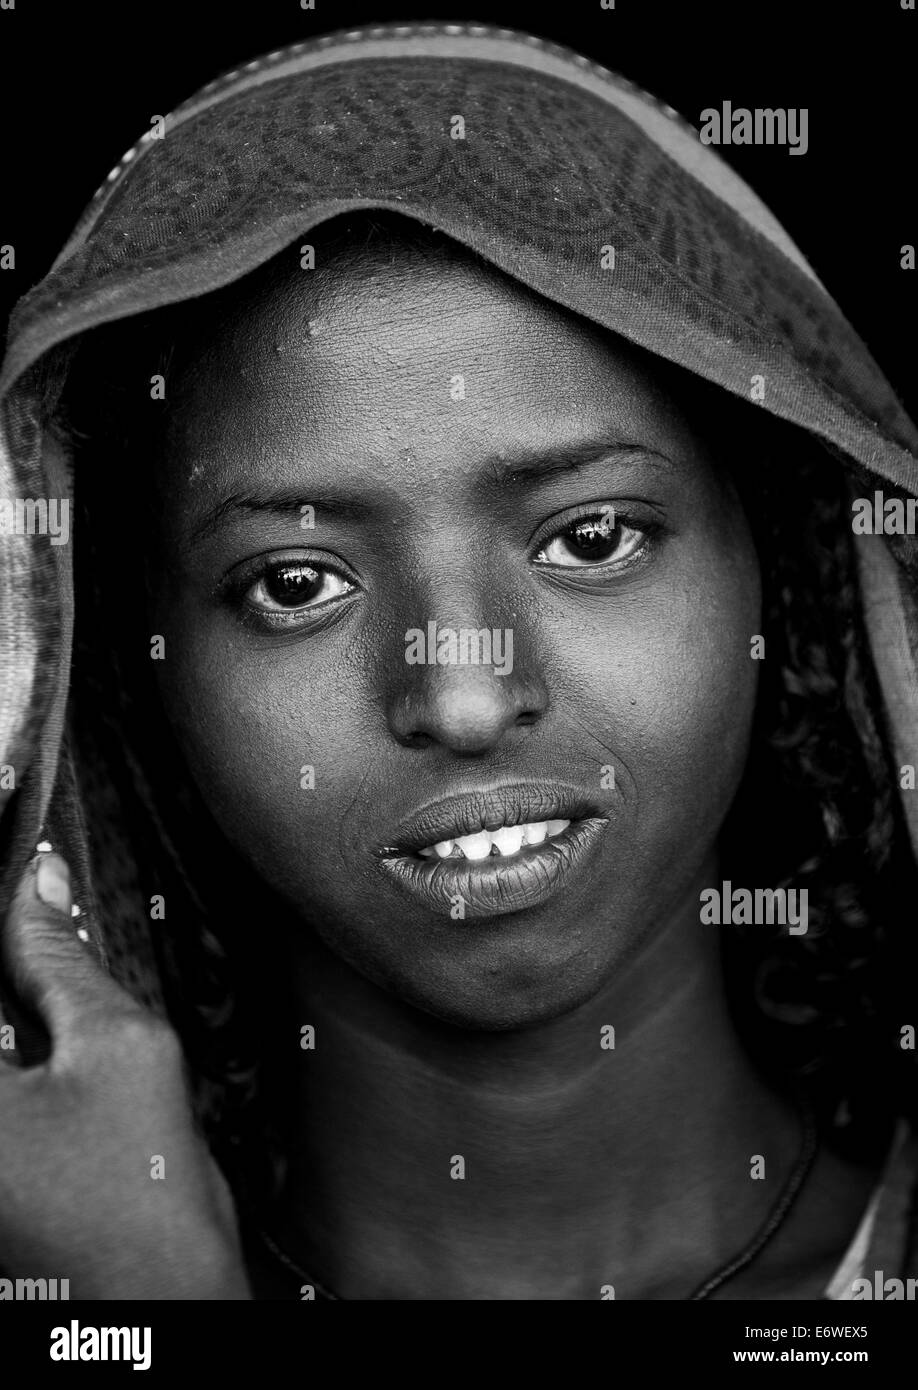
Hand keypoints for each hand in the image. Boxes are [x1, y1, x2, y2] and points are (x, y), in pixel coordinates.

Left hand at [0, 851, 250, 1298]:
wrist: (154, 1302)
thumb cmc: (138, 1199)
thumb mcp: (114, 1047)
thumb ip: (61, 957)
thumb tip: (38, 880)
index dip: (0, 885)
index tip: (16, 823)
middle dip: (13, 942)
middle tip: (41, 885)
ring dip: (20, 979)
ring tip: (48, 934)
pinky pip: (3, 1052)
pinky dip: (19, 1017)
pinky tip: (47, 999)